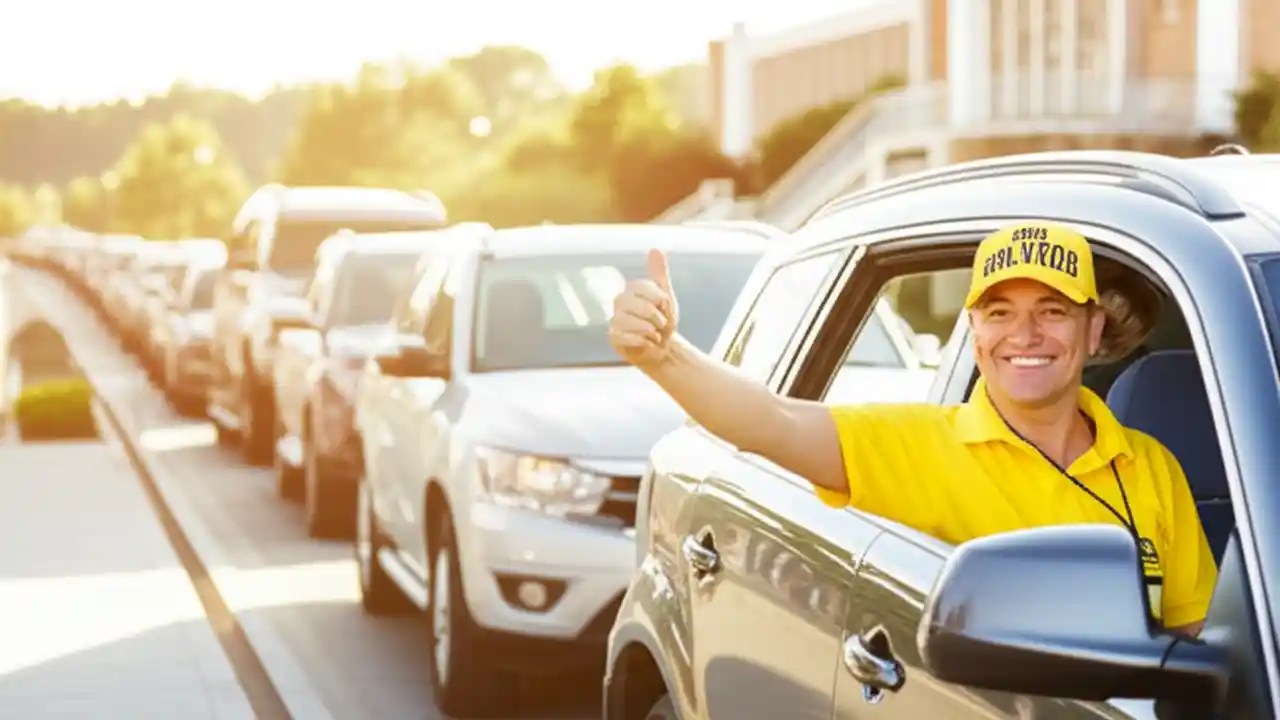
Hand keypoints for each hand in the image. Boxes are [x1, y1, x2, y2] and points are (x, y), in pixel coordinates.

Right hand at [610, 248, 678, 368]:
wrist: (662, 349)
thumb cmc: (662, 322)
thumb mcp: (666, 297)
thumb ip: (659, 274)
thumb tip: (655, 249)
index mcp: (631, 289)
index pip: (645, 287)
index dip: (661, 300)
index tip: (666, 308)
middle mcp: (620, 302)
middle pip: (642, 306)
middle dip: (658, 318)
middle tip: (660, 324)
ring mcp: (615, 320)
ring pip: (636, 323)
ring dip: (652, 331)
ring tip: (654, 334)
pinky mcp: (613, 337)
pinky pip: (628, 337)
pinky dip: (644, 342)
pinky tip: (647, 343)